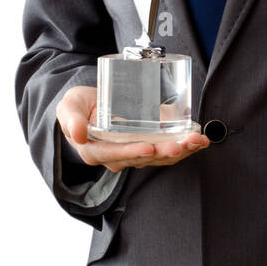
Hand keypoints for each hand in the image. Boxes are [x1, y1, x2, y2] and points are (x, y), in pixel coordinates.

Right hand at [56, 85, 209, 174]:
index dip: (132, 152)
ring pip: (158, 157)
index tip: (148, 147)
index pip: (115, 154)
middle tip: (181, 144)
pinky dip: (184, 146)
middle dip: (165, 152)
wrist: (86, 107)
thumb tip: (77, 133)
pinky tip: (198, 140)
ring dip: (180, 151)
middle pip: (143, 158)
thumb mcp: (68, 108)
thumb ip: (71, 119)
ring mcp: (133, 152)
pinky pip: (166, 150)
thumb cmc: (77, 108)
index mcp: (95, 151)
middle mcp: (117, 156)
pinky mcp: (146, 145)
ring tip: (196, 141)